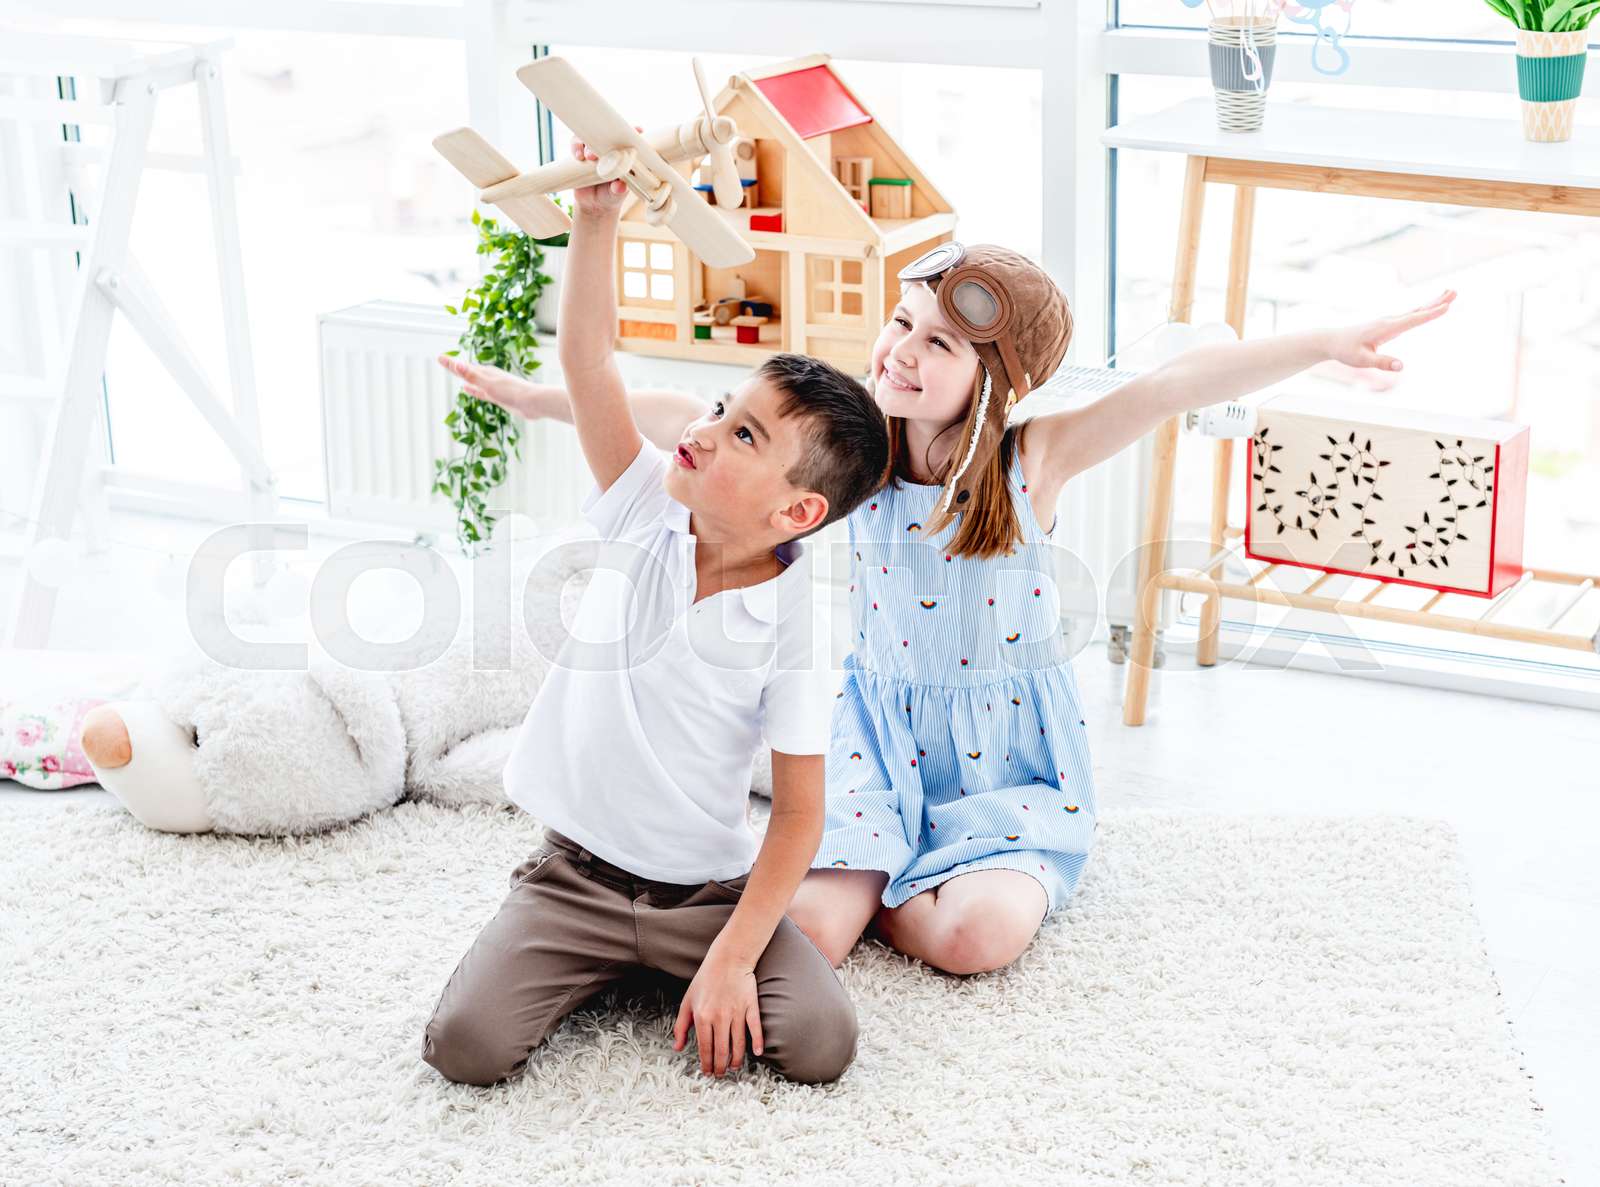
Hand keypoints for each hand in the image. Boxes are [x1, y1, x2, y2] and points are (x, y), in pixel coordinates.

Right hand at [435, 354, 538, 417]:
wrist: (533, 403)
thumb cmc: (512, 392)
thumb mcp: (488, 384)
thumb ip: (472, 375)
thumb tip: (457, 364)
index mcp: (486, 372)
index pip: (464, 367)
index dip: (451, 364)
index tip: (439, 358)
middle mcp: (489, 377)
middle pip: (468, 371)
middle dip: (456, 367)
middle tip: (444, 361)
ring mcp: (494, 387)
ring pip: (474, 381)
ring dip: (465, 378)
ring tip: (455, 374)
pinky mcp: (498, 397)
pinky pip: (481, 392)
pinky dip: (473, 390)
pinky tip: (468, 390)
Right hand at [570, 125, 642, 219]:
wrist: (594, 204)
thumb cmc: (611, 195)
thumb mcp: (617, 195)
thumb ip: (619, 190)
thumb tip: (620, 187)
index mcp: (623, 155)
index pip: (629, 140)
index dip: (634, 132)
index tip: (638, 131)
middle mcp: (609, 149)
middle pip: (608, 136)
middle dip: (605, 140)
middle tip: (602, 152)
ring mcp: (594, 150)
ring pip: (590, 138)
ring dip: (589, 145)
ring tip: (589, 157)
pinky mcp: (581, 153)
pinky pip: (576, 144)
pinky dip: (576, 147)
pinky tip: (578, 156)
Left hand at [672, 946, 762, 1077]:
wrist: (728, 958)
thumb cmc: (706, 979)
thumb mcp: (687, 1001)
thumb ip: (681, 1026)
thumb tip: (677, 1047)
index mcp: (702, 1017)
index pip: (705, 1049)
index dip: (707, 1064)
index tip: (708, 1072)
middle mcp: (719, 1017)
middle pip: (721, 1051)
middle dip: (720, 1067)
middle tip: (720, 1074)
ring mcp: (736, 1012)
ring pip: (738, 1044)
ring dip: (735, 1060)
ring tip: (733, 1067)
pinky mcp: (751, 1006)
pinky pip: (755, 1028)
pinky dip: (758, 1042)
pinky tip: (757, 1053)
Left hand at [1325, 289, 1455, 373]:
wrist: (1332, 341)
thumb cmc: (1345, 351)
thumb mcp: (1362, 361)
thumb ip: (1382, 363)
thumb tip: (1402, 366)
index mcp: (1385, 328)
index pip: (1412, 320)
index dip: (1430, 314)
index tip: (1446, 307)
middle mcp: (1389, 321)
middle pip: (1418, 310)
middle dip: (1437, 302)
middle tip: (1455, 292)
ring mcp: (1389, 321)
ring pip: (1415, 311)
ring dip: (1433, 303)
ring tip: (1449, 294)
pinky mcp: (1388, 325)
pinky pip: (1410, 316)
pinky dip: (1423, 310)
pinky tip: (1430, 308)